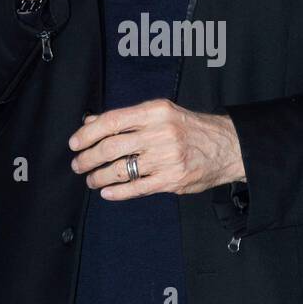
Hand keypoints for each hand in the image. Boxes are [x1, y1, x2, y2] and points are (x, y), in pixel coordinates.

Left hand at [67, 99, 245, 199]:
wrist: (228, 146)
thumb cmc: (191, 128)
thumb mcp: (161, 113)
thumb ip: (127, 119)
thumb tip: (91, 122)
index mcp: (156, 111)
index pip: (112, 121)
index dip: (87, 133)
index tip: (74, 143)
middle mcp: (160, 133)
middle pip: (111, 147)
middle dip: (88, 158)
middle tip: (78, 164)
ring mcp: (167, 158)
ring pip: (120, 170)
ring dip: (99, 177)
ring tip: (91, 180)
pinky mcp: (172, 180)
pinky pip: (137, 188)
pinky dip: (117, 192)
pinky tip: (107, 192)